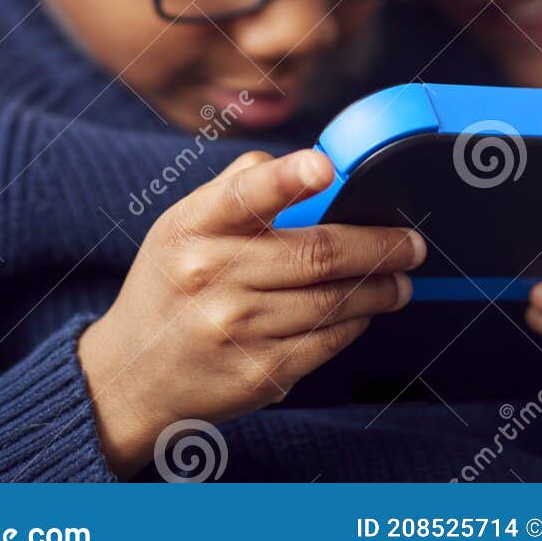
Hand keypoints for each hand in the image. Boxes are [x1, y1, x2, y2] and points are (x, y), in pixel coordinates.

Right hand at [78, 148, 425, 476]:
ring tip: (399, 278)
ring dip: (380, 287)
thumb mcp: (181, 224)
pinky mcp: (257, 374)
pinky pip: (326, 341)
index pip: (244, 195)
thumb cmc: (170, 284)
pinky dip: (356, 322)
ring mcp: (235, 329)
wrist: (129, 376)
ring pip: (332, 300)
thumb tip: (302, 163)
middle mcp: (211, 276)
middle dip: (379, 246)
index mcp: (193, 226)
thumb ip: (238, 189)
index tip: (325, 167)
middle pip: (316, 254)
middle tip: (412, 242)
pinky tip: (364, 310)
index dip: (289, 179)